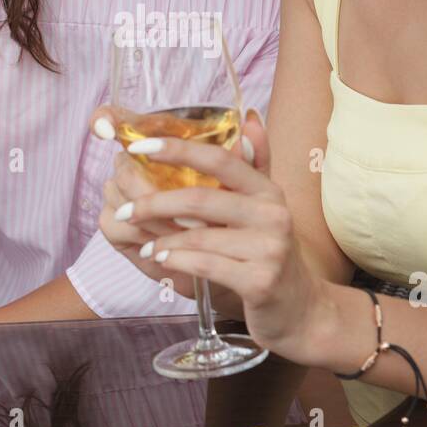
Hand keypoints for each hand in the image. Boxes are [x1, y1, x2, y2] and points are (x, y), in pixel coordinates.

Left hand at [102, 110, 333, 360]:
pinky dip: (177, 262)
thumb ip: (256, 163)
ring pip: (198, 236)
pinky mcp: (261, 281)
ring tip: (143, 244)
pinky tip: (161, 261)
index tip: (137, 148)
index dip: (177, 149)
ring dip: (161, 240)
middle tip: (123, 211)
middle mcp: (273, 214)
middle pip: (200, 199)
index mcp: (268, 190)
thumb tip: (249, 117)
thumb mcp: (267, 206)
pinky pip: (206, 265)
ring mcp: (270, 248)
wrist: (302, 309)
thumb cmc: (271, 253)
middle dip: (154, 204)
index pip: (219, 158)